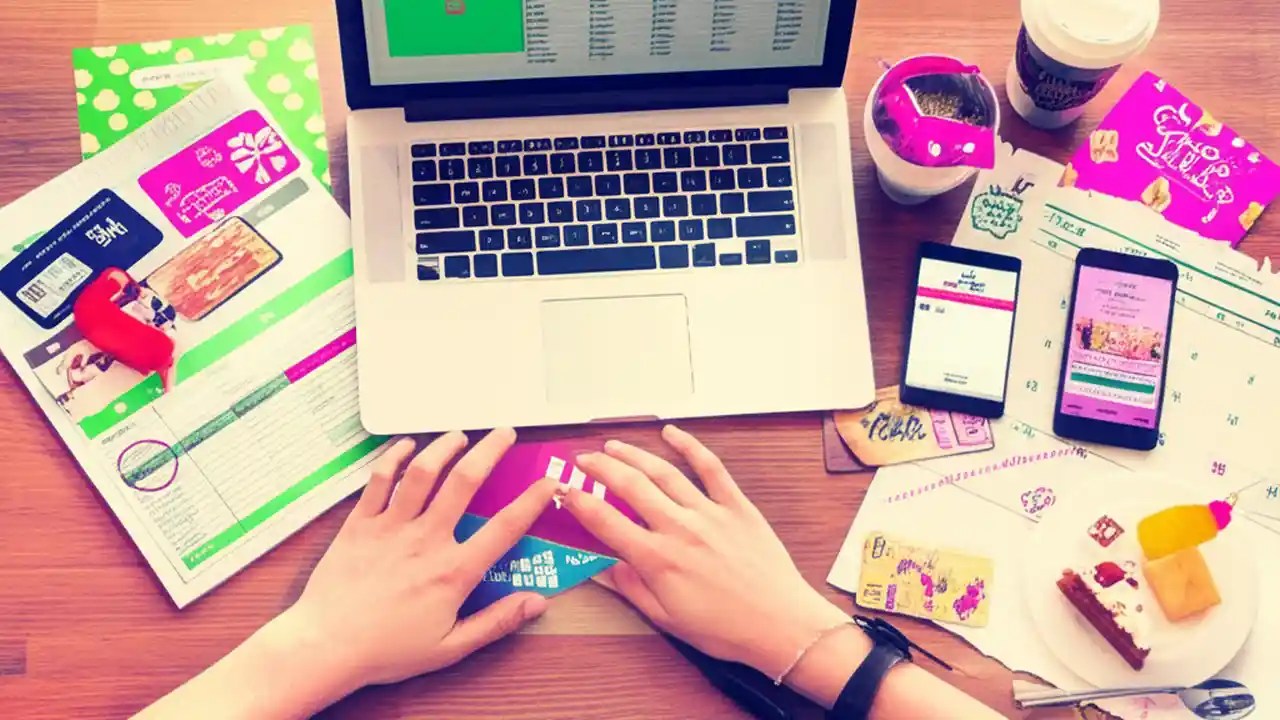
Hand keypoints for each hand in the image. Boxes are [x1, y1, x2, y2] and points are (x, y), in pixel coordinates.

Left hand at [282, 428, 557, 690]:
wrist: (326, 647)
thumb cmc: (385, 650)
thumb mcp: (450, 647)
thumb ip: (496, 622)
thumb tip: (536, 604)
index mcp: (453, 572)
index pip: (506, 527)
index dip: (534, 501)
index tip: (550, 483)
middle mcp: (426, 540)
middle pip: (466, 481)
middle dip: (492, 450)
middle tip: (505, 434)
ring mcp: (392, 527)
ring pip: (425, 471)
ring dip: (446, 446)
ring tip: (460, 435)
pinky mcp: (361, 523)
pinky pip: (381, 479)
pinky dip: (396, 457)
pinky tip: (407, 446)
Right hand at [563, 425, 852, 679]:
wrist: (781, 625)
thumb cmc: (728, 629)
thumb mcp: (667, 619)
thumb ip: (632, 589)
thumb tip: (603, 569)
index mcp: (658, 559)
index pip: (605, 521)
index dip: (580, 502)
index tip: (565, 491)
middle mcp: (679, 529)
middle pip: (629, 486)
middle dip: (600, 468)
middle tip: (583, 460)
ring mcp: (709, 513)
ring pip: (664, 472)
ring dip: (634, 455)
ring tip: (614, 446)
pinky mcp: (737, 506)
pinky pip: (711, 468)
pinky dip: (690, 446)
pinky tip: (673, 433)